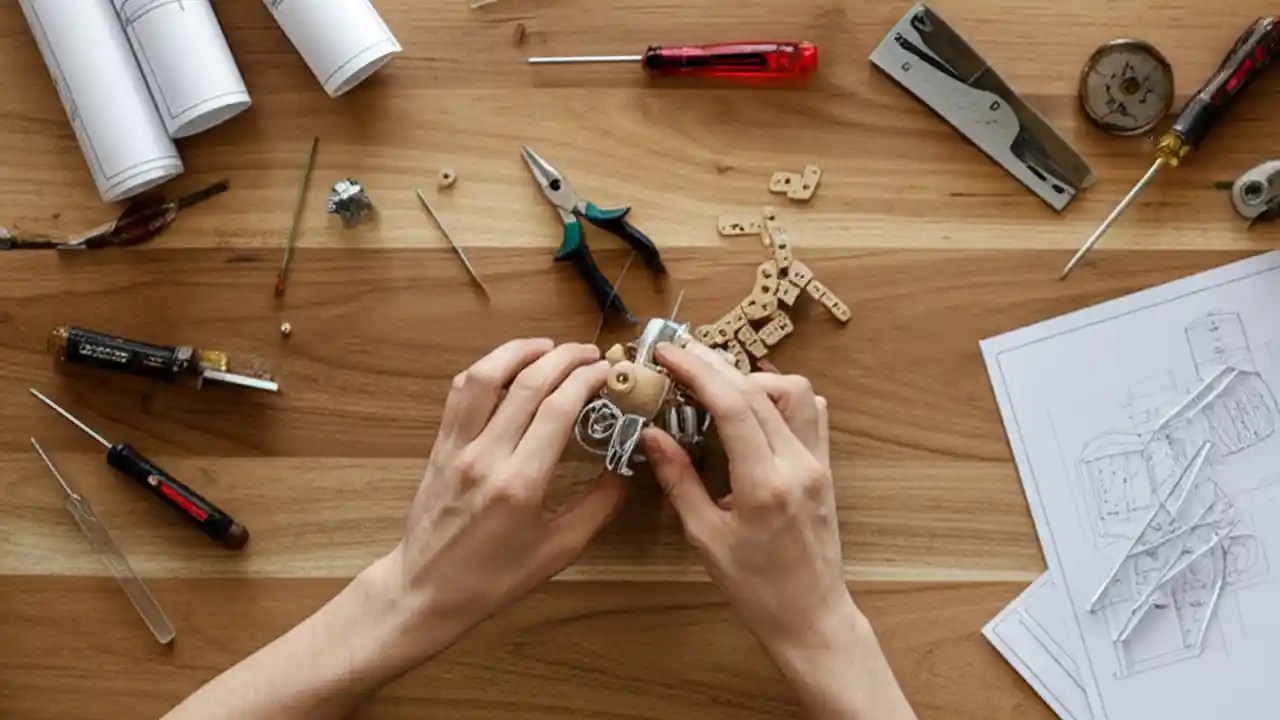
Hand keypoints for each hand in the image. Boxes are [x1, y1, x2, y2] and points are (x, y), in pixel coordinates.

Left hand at [382, 338, 627, 652]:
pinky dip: (486, 368)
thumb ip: (600, 504)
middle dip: (565, 359)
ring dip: (520, 351)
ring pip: (485, 376)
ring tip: (550, 347)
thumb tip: (627, 464)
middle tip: (591, 355)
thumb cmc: (496, 577)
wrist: (428, 589)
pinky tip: (509, 365)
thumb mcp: (561, 549)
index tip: (609, 372)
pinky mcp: (440, 445)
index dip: (587, 380)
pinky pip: (460, 392)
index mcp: (521, 484)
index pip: (558, 409)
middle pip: (528, 384)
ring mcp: (457, 447)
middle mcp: (486, 457)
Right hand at [645, 344, 914, 718]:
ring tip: (716, 384)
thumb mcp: (705, 538)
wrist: (811, 617)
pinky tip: (753, 406)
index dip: (698, 370)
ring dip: (753, 378)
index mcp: (764, 485)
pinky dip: (781, 396)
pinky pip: (811, 411)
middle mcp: (798, 465)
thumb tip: (652, 434)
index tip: (668, 353)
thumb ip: (679, 480)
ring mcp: (818, 463)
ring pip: (794, 391)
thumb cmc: (756, 589)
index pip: (733, 405)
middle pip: (760, 389)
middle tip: (680, 352)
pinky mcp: (826, 466)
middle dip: (715, 364)